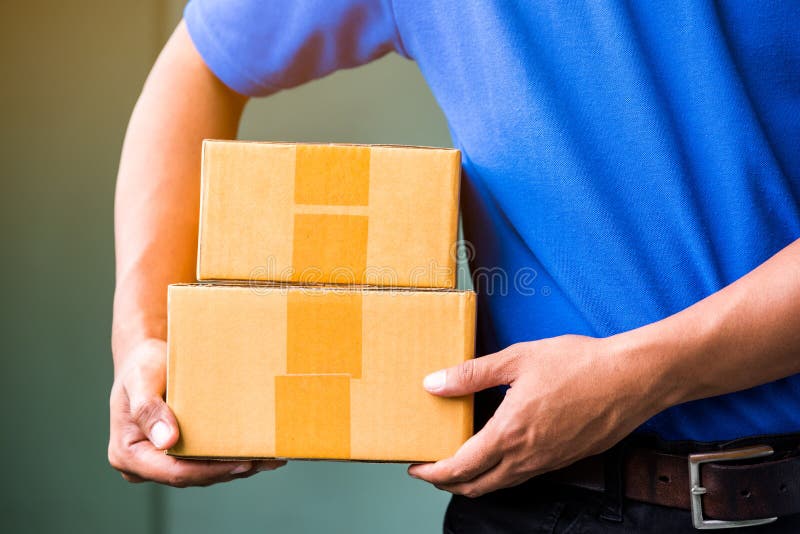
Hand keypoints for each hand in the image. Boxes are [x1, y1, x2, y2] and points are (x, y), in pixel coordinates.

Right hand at [108, 339, 285, 485]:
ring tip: (270, 458)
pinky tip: (259, 453)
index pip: (174, 472)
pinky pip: (206, 462)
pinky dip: (231, 457)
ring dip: (236, 467)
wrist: (146, 358)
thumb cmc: (142, 365)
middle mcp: (143, 465)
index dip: (210, 470)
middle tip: (265, 460)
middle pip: (192, 476)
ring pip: (203, 473)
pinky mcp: (178, 455)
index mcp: (128, 454)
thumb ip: (148, 409)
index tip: (241, 463)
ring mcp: (161, 462)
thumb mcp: (141, 379)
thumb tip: (167, 441)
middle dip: (229, 469)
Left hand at [408, 335, 658, 496]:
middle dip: (448, 483)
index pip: (459, 468)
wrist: (632, 379)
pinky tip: (499, 452)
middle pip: (476, 486)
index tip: (416, 466)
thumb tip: (434, 383)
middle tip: (431, 469)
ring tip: (459, 462)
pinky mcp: (565, 459)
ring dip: (474, 480)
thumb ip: (472, 374)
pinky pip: (523, 476)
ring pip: (501, 484)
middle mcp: (526, 457)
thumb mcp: (517, 360)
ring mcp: (548, 462)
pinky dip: (500, 473)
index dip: (432, 472)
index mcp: (509, 434)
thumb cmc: (578, 365)